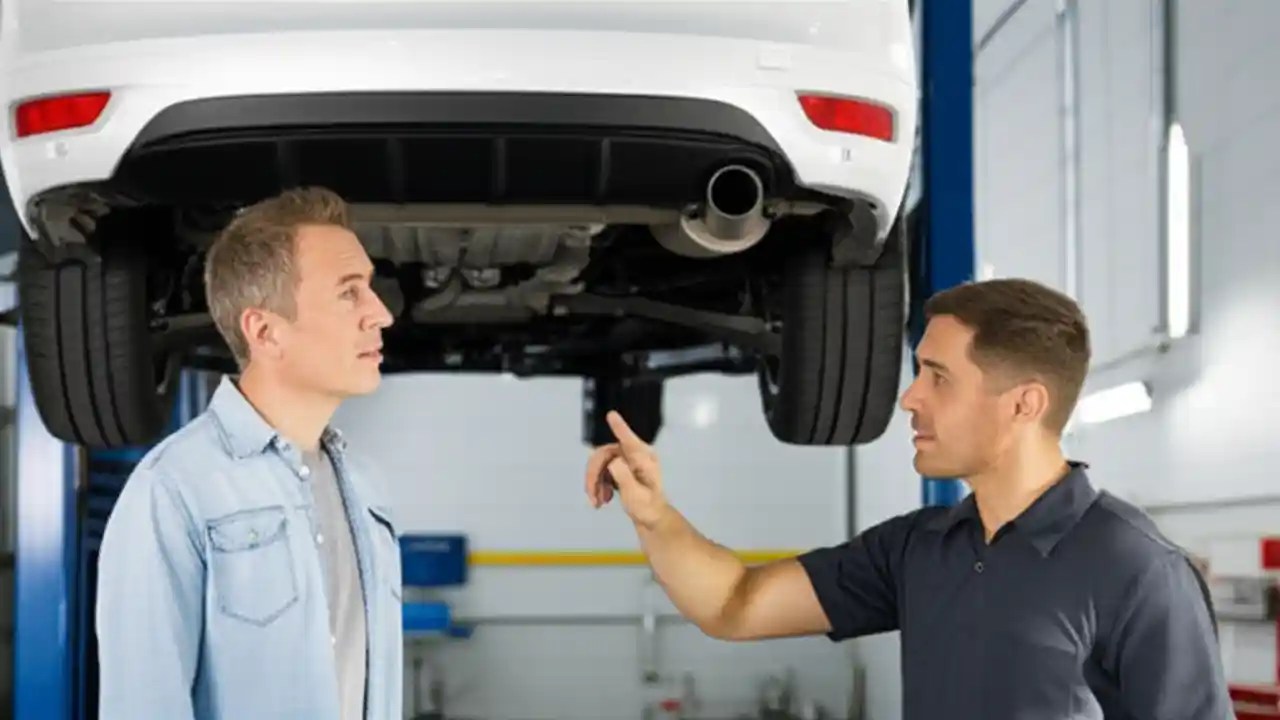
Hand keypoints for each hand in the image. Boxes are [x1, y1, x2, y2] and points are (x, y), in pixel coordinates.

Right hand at [584, 411, 668, 528]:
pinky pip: (602, 473)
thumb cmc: (648, 509)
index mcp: (644, 459)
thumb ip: (624, 476)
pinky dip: (598, 486)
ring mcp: (628, 463)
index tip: (611, 415)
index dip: (619, 428)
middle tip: (590, 494)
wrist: (652, 522)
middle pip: (605, 455)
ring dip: (594, 483)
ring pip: (600, 465)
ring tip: (596, 502)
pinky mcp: (622, 471)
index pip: (629, 440)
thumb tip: (612, 461)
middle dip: (593, 475)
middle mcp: (636, 457)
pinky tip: (601, 500)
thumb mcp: (636, 495)